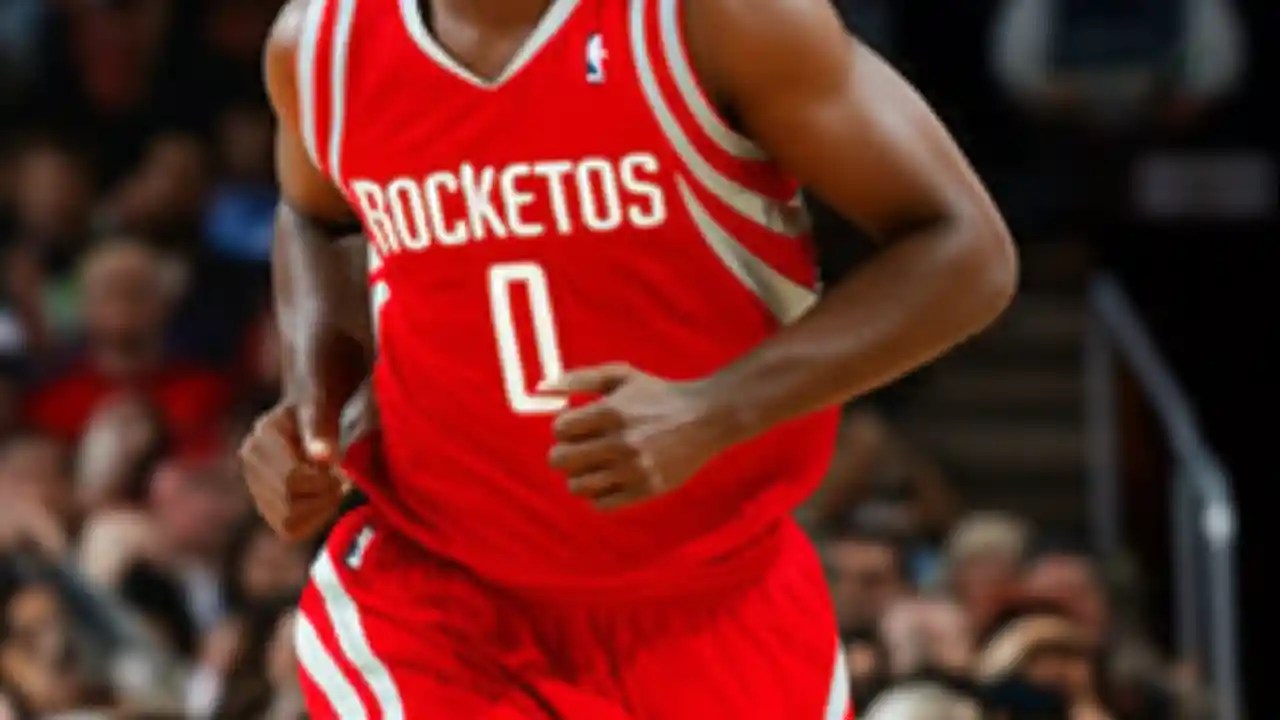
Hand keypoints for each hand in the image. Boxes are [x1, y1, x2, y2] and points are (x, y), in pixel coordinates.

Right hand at [238, 401, 345, 539]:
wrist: (309, 411)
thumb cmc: (319, 404)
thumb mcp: (321, 404)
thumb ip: (321, 427)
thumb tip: (323, 456)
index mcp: (261, 439)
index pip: (291, 480)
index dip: (323, 481)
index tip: (341, 469)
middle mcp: (250, 465)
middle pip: (288, 503)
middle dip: (324, 495)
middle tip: (342, 479)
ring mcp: (256, 487)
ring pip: (288, 521)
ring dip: (321, 508)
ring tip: (334, 487)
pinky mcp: (267, 505)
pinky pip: (290, 529)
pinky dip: (314, 518)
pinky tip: (324, 498)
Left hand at [544, 363, 730, 510]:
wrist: (706, 418)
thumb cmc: (658, 394)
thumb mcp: (621, 376)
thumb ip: (579, 378)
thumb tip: (541, 386)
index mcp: (611, 412)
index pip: (559, 430)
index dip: (563, 427)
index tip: (576, 426)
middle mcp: (620, 443)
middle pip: (561, 460)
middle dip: (563, 453)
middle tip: (578, 448)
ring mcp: (633, 469)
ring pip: (577, 486)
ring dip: (578, 475)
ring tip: (592, 465)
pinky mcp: (646, 489)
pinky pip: (601, 504)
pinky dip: (597, 494)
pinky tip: (607, 479)